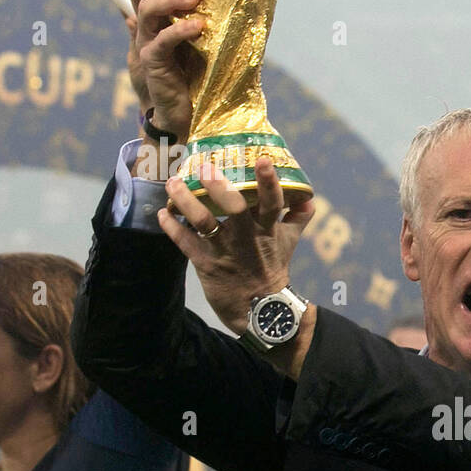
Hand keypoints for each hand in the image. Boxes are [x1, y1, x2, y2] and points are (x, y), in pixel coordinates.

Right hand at [126, 0, 203, 143]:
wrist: (181, 116)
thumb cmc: (190, 77)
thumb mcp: (194, 42)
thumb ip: (192, 19)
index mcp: (153, 19)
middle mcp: (144, 28)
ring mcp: (146, 45)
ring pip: (146, 11)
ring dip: (169, 0)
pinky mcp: (153, 65)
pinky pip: (161, 40)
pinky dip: (180, 30)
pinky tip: (198, 27)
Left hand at [158, 156, 314, 340]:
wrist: (259, 310)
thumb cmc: (272, 269)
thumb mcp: (289, 241)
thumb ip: (298, 216)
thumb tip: (307, 196)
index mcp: (267, 228)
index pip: (273, 202)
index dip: (269, 182)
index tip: (264, 160)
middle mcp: (246, 237)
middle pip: (235, 207)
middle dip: (219, 186)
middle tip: (204, 167)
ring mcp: (224, 250)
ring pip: (204, 222)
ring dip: (186, 201)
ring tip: (173, 183)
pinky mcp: (206, 264)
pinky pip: (186, 243)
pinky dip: (172, 227)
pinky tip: (162, 213)